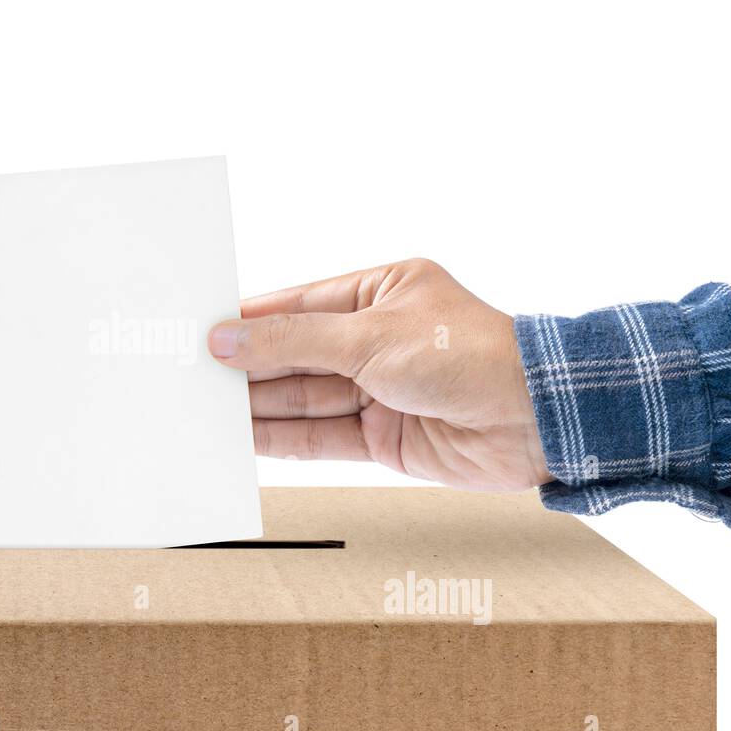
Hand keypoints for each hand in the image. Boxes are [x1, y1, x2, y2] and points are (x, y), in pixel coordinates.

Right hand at [208, 258, 551, 491]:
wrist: (537, 420)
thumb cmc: (472, 356)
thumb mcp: (370, 338)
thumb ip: (293, 342)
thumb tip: (228, 339)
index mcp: (380, 292)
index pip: (298, 306)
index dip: (249, 322)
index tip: (202, 332)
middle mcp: (377, 339)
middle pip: (295, 355)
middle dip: (248, 368)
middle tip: (192, 376)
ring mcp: (379, 389)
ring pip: (304, 398)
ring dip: (257, 406)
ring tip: (205, 410)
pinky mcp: (383, 437)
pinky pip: (321, 436)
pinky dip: (283, 438)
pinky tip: (244, 437)